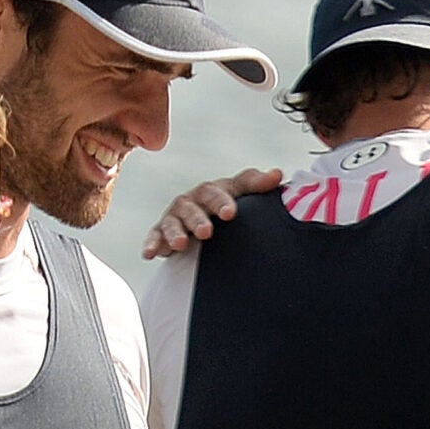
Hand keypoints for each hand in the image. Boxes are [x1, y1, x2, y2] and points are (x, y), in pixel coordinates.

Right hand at [141, 168, 283, 258]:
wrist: (207, 217)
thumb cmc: (227, 202)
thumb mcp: (241, 193)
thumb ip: (257, 184)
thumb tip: (278, 174)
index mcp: (212, 191)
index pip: (217, 193)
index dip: (223, 202)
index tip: (231, 213)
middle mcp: (192, 201)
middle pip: (192, 208)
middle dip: (198, 219)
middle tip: (206, 232)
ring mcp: (175, 216)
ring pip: (172, 223)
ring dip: (175, 233)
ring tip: (181, 245)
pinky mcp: (162, 232)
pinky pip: (155, 237)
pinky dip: (153, 244)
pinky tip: (151, 254)